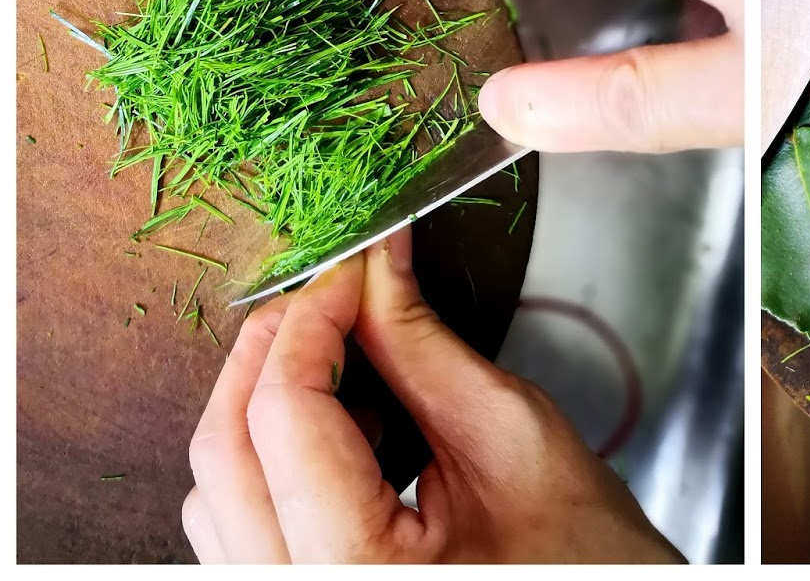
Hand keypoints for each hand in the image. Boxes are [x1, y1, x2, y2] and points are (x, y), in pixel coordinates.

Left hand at [183, 227, 679, 562]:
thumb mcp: (510, 432)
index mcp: (359, 573)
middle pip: (223, 454)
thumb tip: (373, 265)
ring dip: (265, 405)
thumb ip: (420, 344)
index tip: (352, 268)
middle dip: (274, 350)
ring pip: (215, 491)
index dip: (313, 319)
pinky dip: (274, 459)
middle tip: (337, 292)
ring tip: (347, 361)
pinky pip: (239, 526)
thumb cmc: (589, 557)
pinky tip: (342, 430)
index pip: (285, 416)